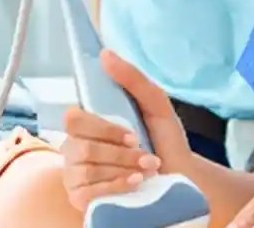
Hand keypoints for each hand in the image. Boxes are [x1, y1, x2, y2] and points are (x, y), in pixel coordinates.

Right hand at [59, 49, 192, 211]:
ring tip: (146, 170)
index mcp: (88, 124)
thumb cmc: (164, 140)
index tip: (132, 135)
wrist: (180, 178)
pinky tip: (135, 183)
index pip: (72, 119)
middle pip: (80, 146)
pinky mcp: (81, 199)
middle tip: (143, 153)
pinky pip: (88, 192)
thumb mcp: (155, 104)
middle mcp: (76, 148)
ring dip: (123, 169)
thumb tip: (106, 54)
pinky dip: (116, 186)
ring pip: (86, 170)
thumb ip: (132, 78)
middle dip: (118, 153)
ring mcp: (76, 176)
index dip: (103, 128)